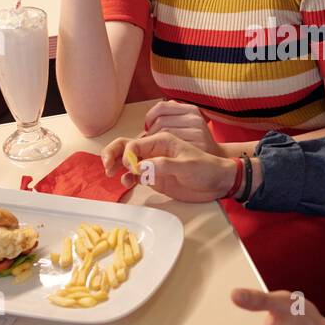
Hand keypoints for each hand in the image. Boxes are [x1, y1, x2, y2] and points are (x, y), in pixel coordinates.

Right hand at [101, 131, 236, 202]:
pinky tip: (126, 183)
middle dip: (113, 155)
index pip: (135, 143)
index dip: (127, 154)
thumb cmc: (206, 168)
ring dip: (117, 166)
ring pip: (128, 162)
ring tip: (111, 175)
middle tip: (106, 167)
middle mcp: (154, 150)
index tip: (129, 167)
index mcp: (161, 140)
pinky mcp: (154, 177)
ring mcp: (153, 164)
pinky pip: (135, 175)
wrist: (217, 183)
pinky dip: (127, 178)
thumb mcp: (186, 165)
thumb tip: (140, 167)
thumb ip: (163, 165)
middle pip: (126, 148)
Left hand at [142, 100, 225, 156]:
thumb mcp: (188, 125)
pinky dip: (161, 152)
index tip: (148, 128)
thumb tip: (146, 124)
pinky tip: (163, 156)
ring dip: (154, 143)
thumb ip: (171, 118)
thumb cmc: (195, 145)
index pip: (162, 107)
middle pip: (160, 121)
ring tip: (156, 150)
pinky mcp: (196, 147)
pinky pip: (170, 147)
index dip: (150, 117)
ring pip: (163, 133)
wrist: (216, 165)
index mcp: (192, 110)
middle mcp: (195, 119)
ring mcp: (197, 133)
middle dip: (151, 133)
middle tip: (151, 143)